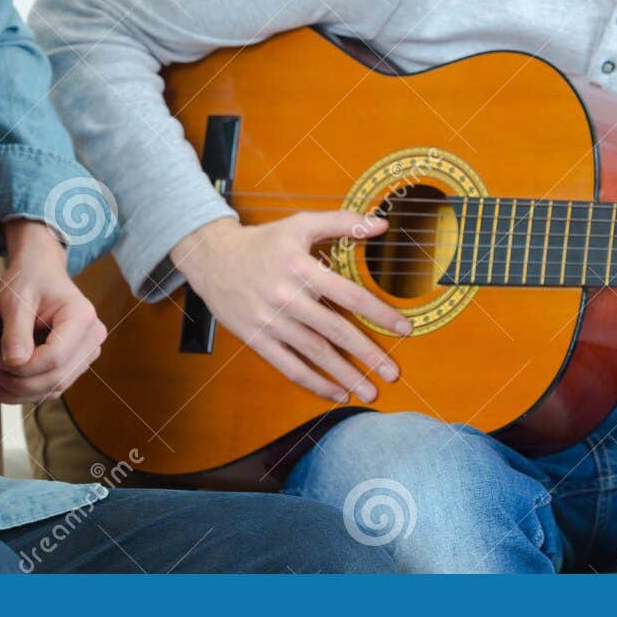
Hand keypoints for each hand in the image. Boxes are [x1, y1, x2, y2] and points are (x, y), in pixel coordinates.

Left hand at [0, 219, 105, 403]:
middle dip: (20, 384)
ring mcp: (87, 352)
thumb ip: (15, 331)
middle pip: (57, 377)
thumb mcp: (16, 299)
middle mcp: (92, 337)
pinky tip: (5, 386)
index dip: (24, 368)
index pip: (55, 357)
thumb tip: (14, 363)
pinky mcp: (75, 362)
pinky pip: (53, 385)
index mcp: (82, 317)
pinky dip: (28, 390)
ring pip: (55, 387)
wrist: (40, 269)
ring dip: (22, 393)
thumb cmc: (29, 278)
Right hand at [170, 213, 411, 403]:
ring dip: (345, 375)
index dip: (379, 313)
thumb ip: (342, 222)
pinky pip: (290, 366)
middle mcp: (287, 297)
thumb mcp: (300, 224)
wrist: (213, 259)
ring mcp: (271, 321)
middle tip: (394, 372)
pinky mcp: (257, 339)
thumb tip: (382, 224)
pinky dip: (314, 383)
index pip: (349, 296)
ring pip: (315, 354)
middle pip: (336, 331)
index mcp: (301, 268)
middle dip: (368, 354)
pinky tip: (336, 393)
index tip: (404, 329)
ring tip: (371, 390)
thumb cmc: (263, 242)